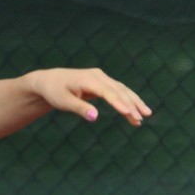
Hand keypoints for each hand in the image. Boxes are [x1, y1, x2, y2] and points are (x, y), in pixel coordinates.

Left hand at [31, 67, 152, 126]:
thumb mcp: (63, 102)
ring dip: (134, 103)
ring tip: (145, 116)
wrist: (49, 81)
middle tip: (140, 119)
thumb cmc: (54, 92)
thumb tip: (95, 117)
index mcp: (87, 79)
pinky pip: (118, 92)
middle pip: (119, 90)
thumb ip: (79, 108)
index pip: (107, 92)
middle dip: (131, 104)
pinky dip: (127, 101)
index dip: (118, 102)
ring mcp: (102, 78)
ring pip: (122, 90)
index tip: (129, 113)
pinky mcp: (103, 83)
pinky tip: (134, 113)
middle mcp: (97, 75)